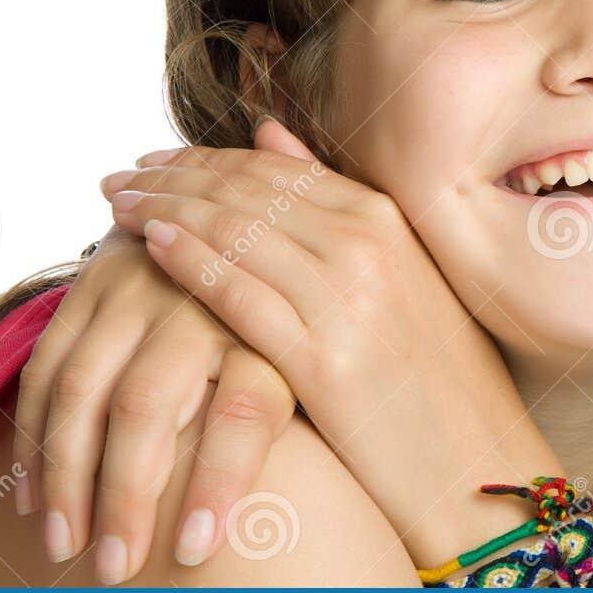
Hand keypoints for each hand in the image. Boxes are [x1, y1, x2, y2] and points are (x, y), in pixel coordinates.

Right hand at [13, 221, 296, 582]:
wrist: (241, 236)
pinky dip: (33, 437)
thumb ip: (304, 432)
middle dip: (124, 494)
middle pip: (147, 403)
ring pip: (82, 387)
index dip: (219, 482)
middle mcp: (204, 304)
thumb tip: (302, 530)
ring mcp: (140, 289)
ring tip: (67, 548)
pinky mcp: (91, 287)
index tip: (196, 552)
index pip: (244, 411)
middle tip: (116, 569)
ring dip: (65, 477)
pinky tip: (36, 500)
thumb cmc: (288, 338)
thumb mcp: (310, 375)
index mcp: (271, 329)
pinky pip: (47, 366)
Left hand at [101, 119, 558, 568]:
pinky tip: (150, 249)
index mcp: (389, 220)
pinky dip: (191, 263)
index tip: (153, 163)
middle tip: (115, 181)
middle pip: (246, 191)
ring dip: (166, 211)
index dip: (203, 159)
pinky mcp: (326, 358)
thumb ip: (330, 204)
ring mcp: (349, 298)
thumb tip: (269, 132)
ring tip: (116, 211)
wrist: (477, 460)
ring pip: (235, 232)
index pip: (274, 168)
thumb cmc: (433, 374)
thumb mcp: (396, 272)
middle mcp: (370, 245)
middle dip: (172, 178)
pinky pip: (241, 295)